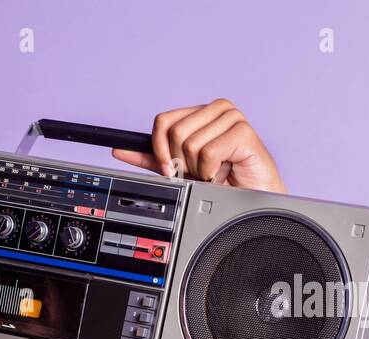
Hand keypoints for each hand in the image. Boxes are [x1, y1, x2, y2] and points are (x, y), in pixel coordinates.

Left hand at [112, 99, 286, 193]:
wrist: (249, 197)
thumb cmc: (220, 180)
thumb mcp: (178, 169)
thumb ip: (151, 158)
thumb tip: (119, 149)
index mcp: (199, 114)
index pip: (163, 120)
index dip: (159, 148)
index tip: (166, 168)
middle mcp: (215, 110)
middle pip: (175, 132)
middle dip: (181, 161)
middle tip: (198, 171)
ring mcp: (231, 117)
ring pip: (191, 143)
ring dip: (198, 168)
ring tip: (213, 171)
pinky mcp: (244, 131)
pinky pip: (209, 151)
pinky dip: (211, 170)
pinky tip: (223, 171)